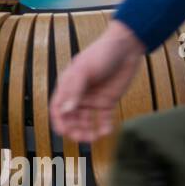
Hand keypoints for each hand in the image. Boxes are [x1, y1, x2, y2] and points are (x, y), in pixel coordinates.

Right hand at [50, 20, 146, 141]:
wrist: (126, 47)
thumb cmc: (101, 53)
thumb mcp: (85, 70)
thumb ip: (74, 90)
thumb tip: (65, 111)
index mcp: (68, 86)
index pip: (58, 108)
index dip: (59, 122)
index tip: (64, 133)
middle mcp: (78, 95)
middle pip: (71, 118)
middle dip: (74, 130)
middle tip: (83, 138)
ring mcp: (92, 99)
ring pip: (85, 121)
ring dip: (88, 131)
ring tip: (95, 137)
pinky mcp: (107, 101)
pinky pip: (103, 119)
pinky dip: (103, 126)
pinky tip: (107, 130)